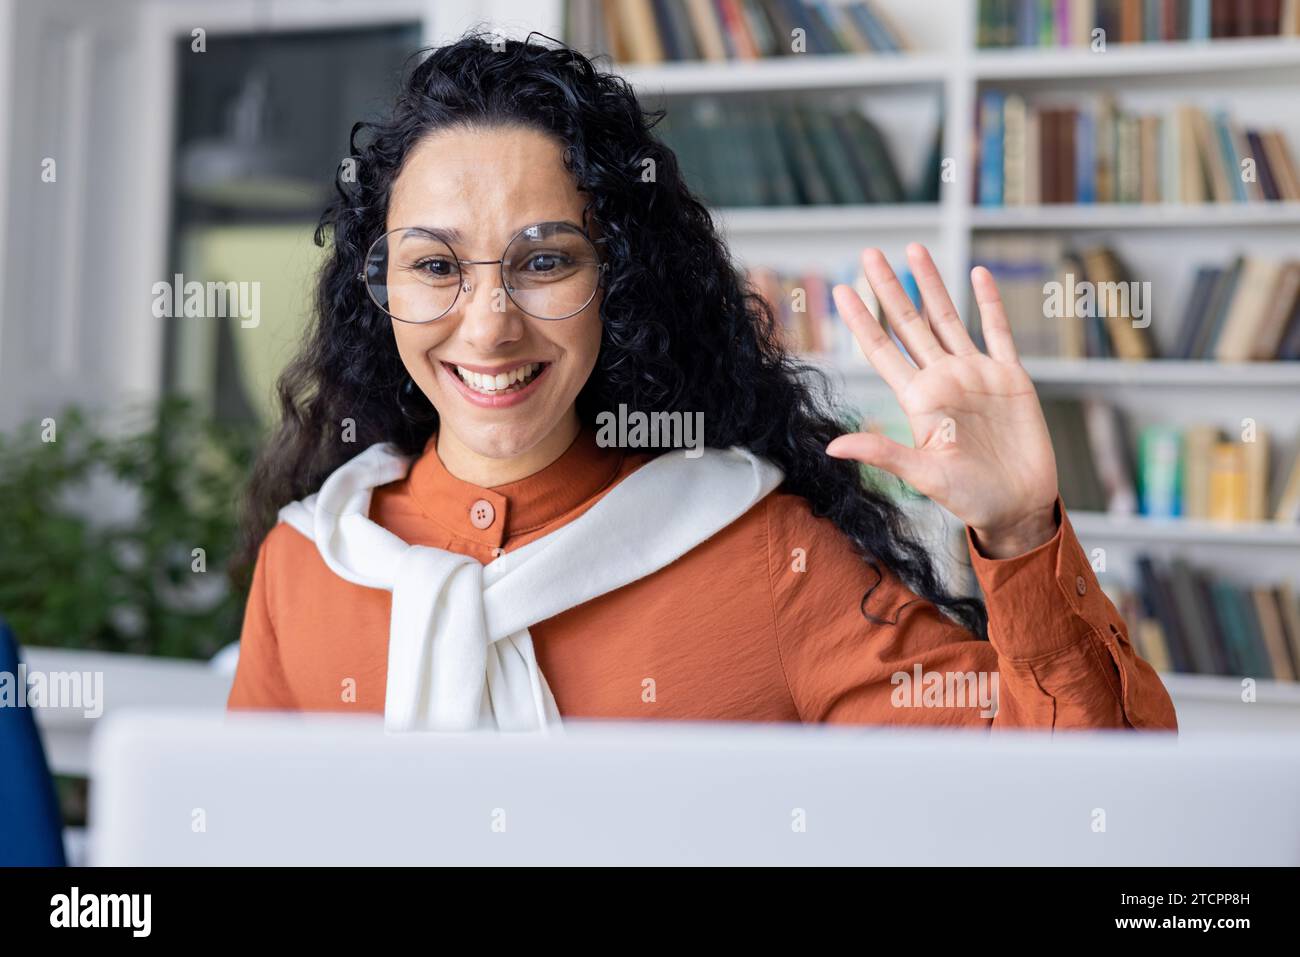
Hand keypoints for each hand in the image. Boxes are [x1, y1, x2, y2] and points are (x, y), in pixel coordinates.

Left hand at [826, 244, 1058, 558]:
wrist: (1019, 505)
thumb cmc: (969, 498)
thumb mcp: (923, 475)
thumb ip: (882, 454)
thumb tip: (832, 446)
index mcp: (918, 399)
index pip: (882, 350)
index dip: (862, 320)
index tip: (839, 291)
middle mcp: (943, 379)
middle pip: (910, 324)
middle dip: (889, 288)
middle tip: (869, 252)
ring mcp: (976, 374)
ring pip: (948, 317)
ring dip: (931, 284)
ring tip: (915, 249)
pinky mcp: (1010, 377)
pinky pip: (998, 331)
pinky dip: (990, 302)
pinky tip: (977, 274)